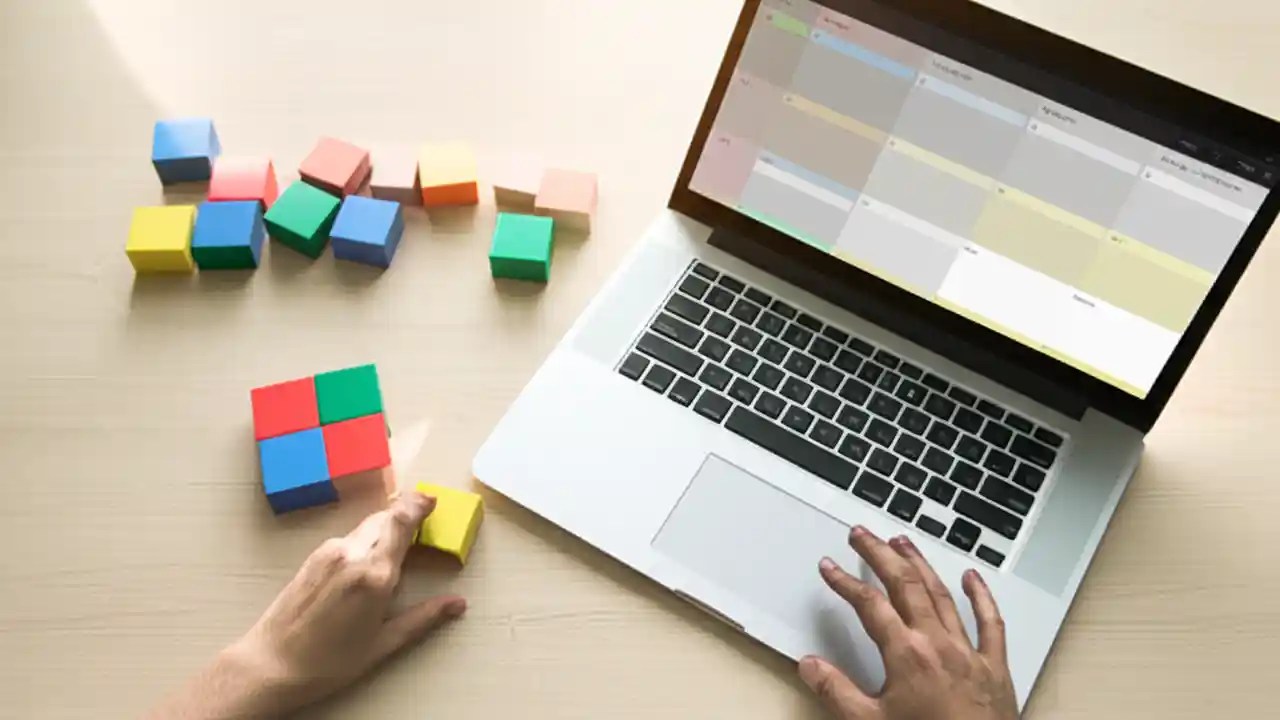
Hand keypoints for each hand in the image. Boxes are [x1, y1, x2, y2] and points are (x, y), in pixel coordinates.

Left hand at [148, 492, 466, 718]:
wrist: (272, 664)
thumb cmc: (329, 662)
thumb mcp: (383, 643)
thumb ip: (423, 618)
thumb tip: (457, 604)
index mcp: (376, 575)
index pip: (401, 522)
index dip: (418, 505)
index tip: (431, 500)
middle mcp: (352, 555)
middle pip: (385, 518)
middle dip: (405, 515)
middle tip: (421, 521)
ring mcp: (329, 553)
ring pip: (366, 526)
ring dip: (384, 528)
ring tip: (396, 546)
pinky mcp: (314, 557)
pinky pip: (348, 538)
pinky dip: (365, 539)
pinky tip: (367, 561)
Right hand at [798, 526, 1016, 719]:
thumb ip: (837, 693)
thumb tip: (808, 664)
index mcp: (906, 655)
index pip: (869, 605)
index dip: (845, 582)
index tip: (829, 567)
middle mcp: (937, 643)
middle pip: (905, 585)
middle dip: (880, 555)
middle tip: (861, 534)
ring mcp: (969, 651)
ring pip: (942, 595)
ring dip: (920, 564)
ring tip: (902, 542)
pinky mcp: (994, 667)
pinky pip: (990, 623)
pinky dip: (980, 597)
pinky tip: (971, 577)